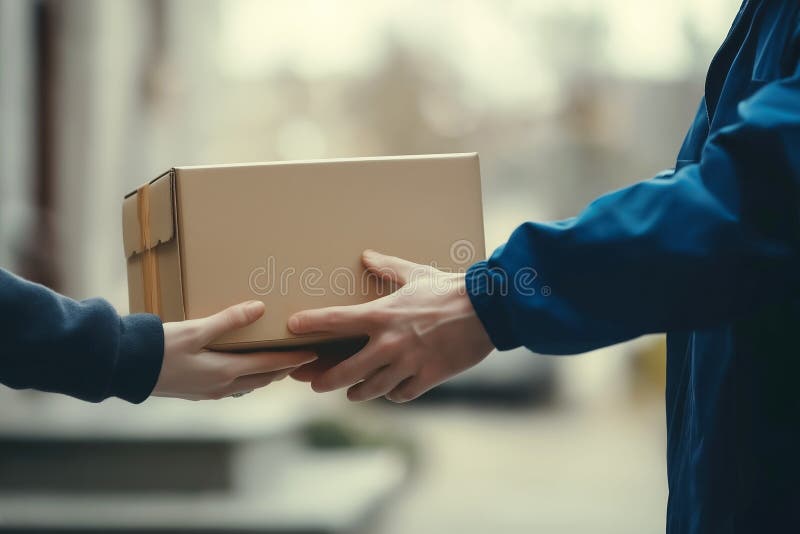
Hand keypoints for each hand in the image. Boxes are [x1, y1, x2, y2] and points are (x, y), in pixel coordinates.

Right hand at [154, 301, 316, 399]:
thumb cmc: (158, 347)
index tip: (314, 353)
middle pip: (264, 378)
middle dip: (284, 368)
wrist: (124, 368)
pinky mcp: (196, 392)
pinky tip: (243, 369)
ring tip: (278, 362)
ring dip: (266, 374)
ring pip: (248, 384)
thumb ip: (228, 320)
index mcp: (225, 371)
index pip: (270, 364)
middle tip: (302, 358)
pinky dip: (247, 377)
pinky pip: (232, 386)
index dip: (294, 358)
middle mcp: (221, 386)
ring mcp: (208, 392)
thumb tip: (258, 308)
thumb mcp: (195, 329)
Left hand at [288, 250, 494, 401]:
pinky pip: (400, 394)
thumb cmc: (449, 289)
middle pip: (344, 371)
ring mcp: (407, 364)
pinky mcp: (427, 378)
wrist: (487, 309)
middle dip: (325, 379)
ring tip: (351, 393)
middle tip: (315, 383)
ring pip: (370, 389)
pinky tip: (391, 391)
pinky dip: (393, 394)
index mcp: (382, 315)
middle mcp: (388, 344)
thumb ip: (387, 267)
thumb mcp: (415, 274)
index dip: (310, 325)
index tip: (292, 328)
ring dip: (357, 392)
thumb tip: (366, 256)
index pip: (335, 321)